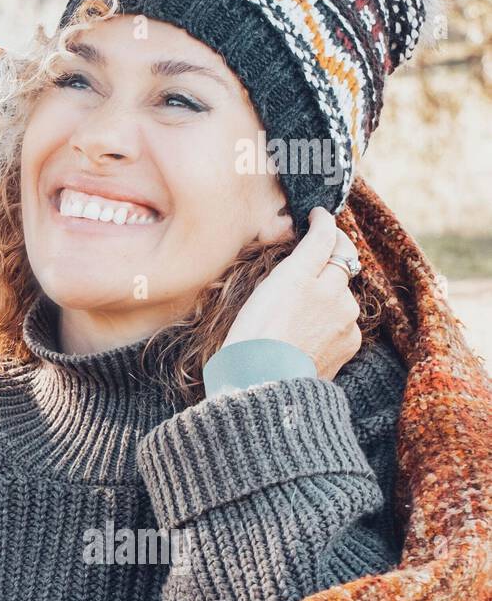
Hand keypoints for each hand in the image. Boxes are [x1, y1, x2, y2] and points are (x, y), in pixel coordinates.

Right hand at [223, 208, 361, 379]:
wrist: (264, 384)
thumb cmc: (250, 338)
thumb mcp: (262, 290)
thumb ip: (294, 263)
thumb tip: (314, 239)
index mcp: (302, 276)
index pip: (325, 238)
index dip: (323, 224)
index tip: (318, 216)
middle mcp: (332, 292)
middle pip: (338, 266)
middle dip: (326, 263)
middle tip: (304, 269)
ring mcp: (345, 318)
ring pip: (341, 296)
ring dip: (327, 296)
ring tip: (298, 314)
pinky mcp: (350, 342)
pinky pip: (345, 322)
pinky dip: (331, 322)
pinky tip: (308, 335)